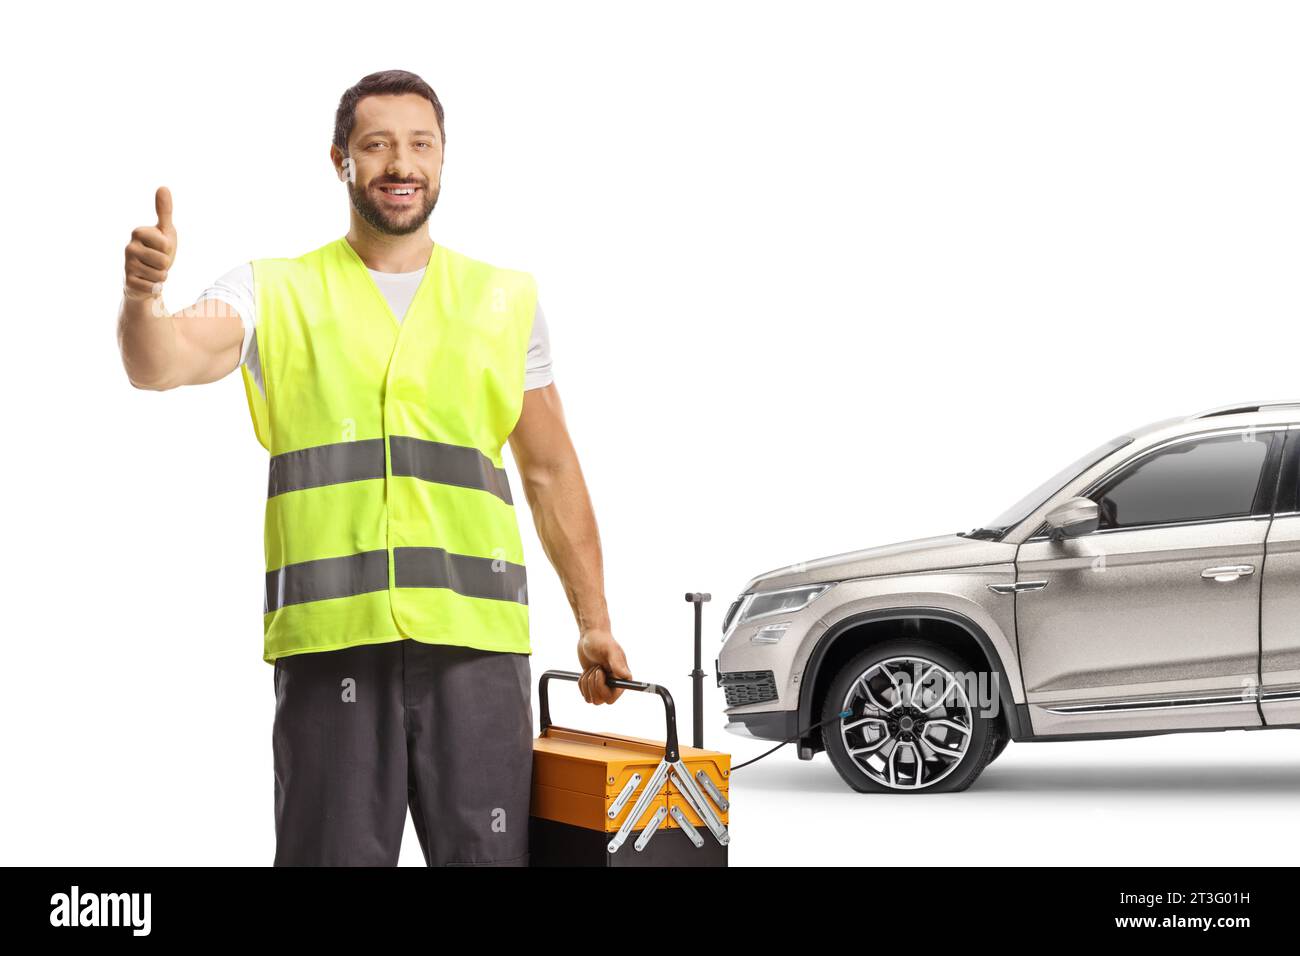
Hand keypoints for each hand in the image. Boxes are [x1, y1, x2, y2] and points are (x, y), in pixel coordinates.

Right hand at [123, 186, 177, 302]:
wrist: (148, 278)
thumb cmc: (158, 252)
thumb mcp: (165, 232)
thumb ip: (164, 211)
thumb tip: (163, 187)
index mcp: (138, 232)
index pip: (166, 244)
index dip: (169, 249)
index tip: (161, 248)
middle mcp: (129, 247)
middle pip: (164, 260)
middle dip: (167, 264)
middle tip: (158, 262)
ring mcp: (127, 265)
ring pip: (160, 275)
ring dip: (162, 276)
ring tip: (153, 271)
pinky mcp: (129, 282)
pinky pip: (154, 287)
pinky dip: (156, 287)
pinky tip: (148, 283)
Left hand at [576, 627, 631, 704]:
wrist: (590, 637)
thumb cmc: (602, 641)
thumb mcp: (609, 650)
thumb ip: (617, 664)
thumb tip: (626, 677)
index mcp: (622, 678)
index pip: (612, 698)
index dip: (603, 690)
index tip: (599, 674)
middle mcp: (614, 684)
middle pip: (599, 700)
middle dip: (593, 684)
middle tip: (595, 668)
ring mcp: (602, 686)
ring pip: (590, 698)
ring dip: (586, 683)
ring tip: (592, 668)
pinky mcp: (592, 685)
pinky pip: (584, 693)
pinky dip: (581, 682)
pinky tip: (586, 671)